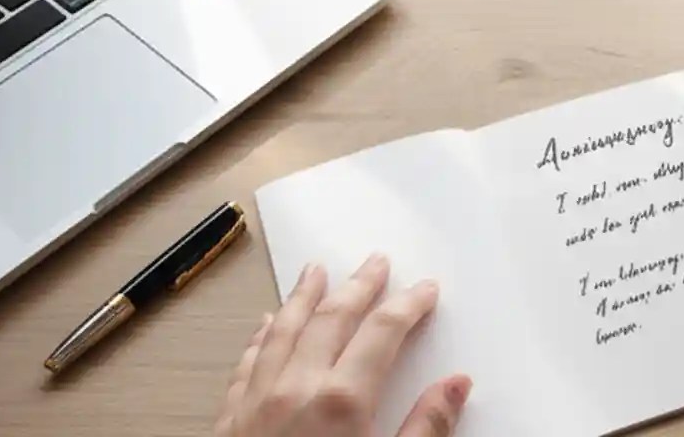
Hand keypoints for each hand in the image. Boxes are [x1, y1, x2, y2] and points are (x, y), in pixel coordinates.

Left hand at [215, 255, 470, 436]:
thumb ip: (425, 429)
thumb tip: (456, 385)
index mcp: (342, 401)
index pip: (383, 332)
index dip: (408, 306)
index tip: (425, 290)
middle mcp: (296, 389)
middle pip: (332, 319)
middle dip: (358, 287)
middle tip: (376, 262)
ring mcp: (256, 403)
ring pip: (283, 331)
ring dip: (305, 297)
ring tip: (316, 272)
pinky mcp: (227, 423)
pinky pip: (248, 363)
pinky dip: (262, 336)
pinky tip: (267, 324)